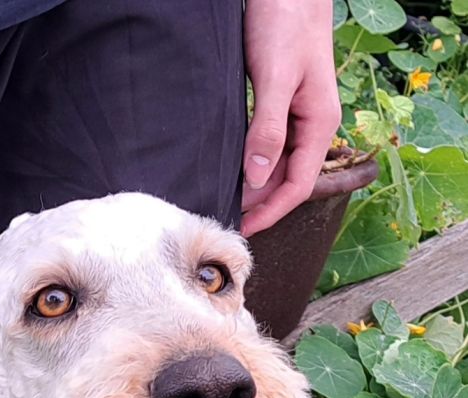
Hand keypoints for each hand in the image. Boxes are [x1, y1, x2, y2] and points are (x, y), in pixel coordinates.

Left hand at [241, 0, 341, 237]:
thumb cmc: (286, 20)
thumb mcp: (275, 77)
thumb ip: (268, 128)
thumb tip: (258, 177)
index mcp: (320, 124)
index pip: (299, 186)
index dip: (271, 212)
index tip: (244, 230)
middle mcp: (314, 125)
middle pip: (288, 179)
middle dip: (260, 203)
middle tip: (225, 219)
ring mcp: (301, 115)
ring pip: (279, 164)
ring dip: (255, 185)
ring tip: (225, 200)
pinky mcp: (285, 104)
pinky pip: (271, 145)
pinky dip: (253, 161)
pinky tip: (233, 169)